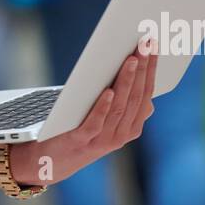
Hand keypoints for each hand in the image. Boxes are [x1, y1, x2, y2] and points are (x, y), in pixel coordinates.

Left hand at [9, 40, 157, 186]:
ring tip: (129, 60)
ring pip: (120, 107)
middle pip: (135, 97)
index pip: (146, 93)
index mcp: (132, 126)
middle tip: (144, 44)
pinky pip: (97, 122)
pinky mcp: (82, 141)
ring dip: (126, 81)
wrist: (51, 160)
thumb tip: (140, 72)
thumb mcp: (107, 116)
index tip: (153, 45)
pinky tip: (107, 91)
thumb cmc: (80, 127)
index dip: (151, 69)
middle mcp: (122, 134)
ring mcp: (103, 139)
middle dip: (142, 69)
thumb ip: (124, 100)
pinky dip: (103, 106)